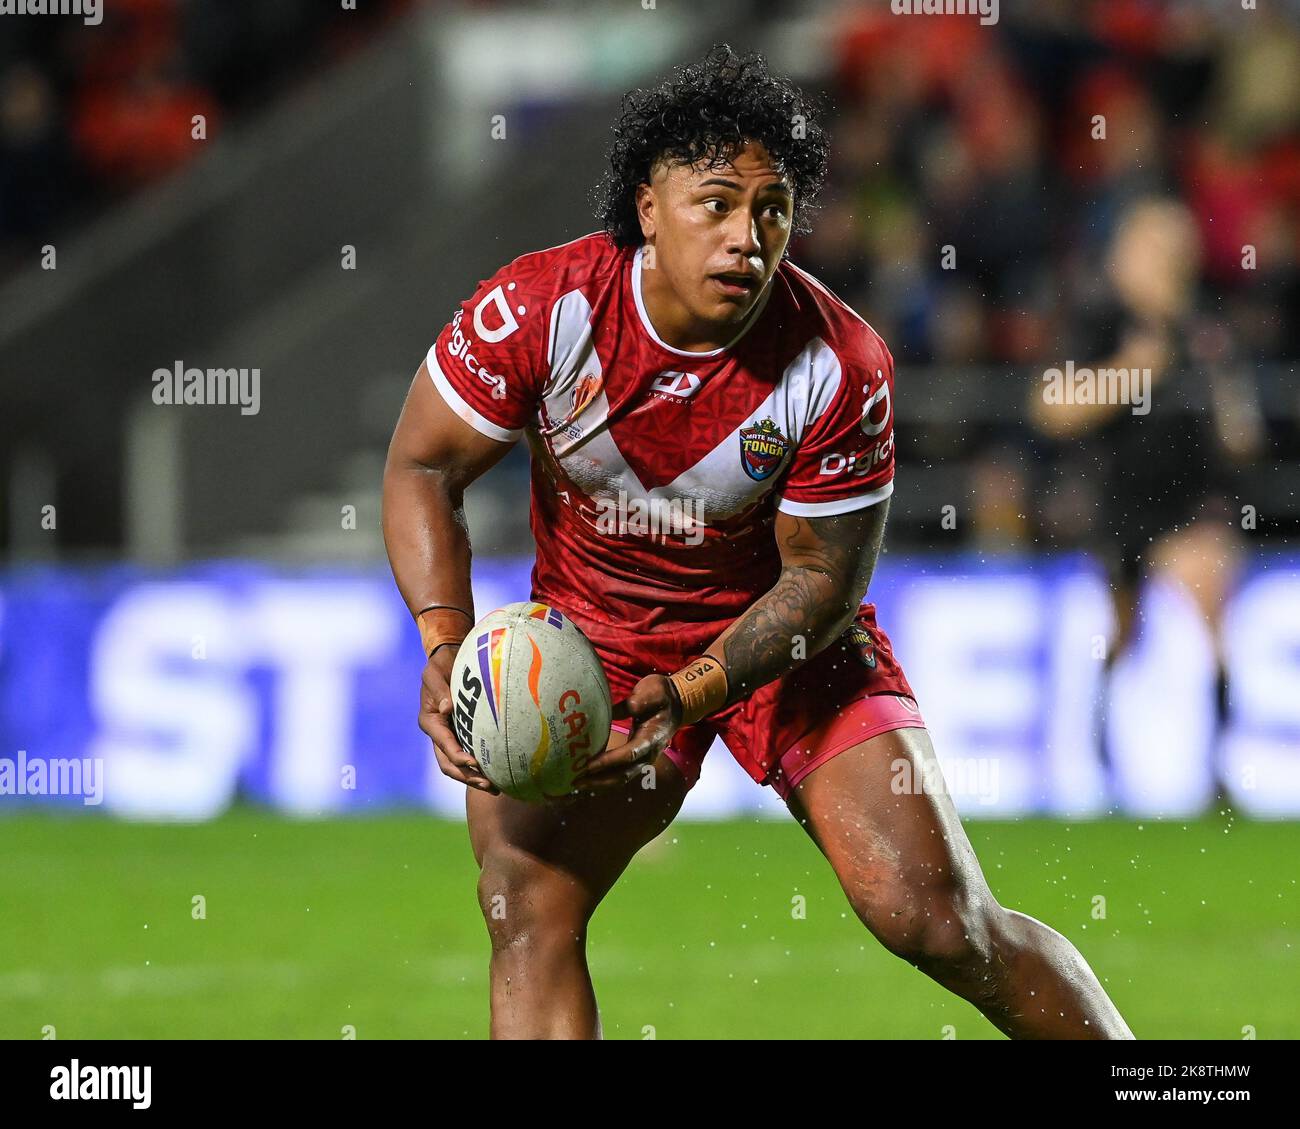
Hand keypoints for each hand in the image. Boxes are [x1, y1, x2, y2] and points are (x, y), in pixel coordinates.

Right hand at [419, 647, 498, 794]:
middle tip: (489, 785)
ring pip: (460, 765)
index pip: (443, 744)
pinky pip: (471, 754)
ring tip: (496, 788)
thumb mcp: (434, 672)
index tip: (473, 763)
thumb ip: (439, 688)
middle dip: (467, 776)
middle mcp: (439, 733)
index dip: (457, 756)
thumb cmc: (440, 664)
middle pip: (449, 764)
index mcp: (430, 721)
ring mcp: (451, 736)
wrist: (448, 659)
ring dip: (475, 778)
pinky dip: (482, 766)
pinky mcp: (463, 734)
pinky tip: (500, 772)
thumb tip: (447, 708)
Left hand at [570, 674, 682, 792]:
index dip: (609, 761)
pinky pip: (621, 773)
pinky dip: (604, 778)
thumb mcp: (653, 691)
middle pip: (623, 774)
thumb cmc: (662, 695)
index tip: (589, 765)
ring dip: (600, 783)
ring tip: (577, 784)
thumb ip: (639, 701)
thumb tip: (626, 707)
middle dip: (599, 780)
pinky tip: (588, 778)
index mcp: (652, 738)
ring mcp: (644, 759)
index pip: (629, 754)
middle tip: (576, 781)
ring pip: (621, 778)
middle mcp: (649, 753)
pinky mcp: (637, 758)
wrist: (678, 704)